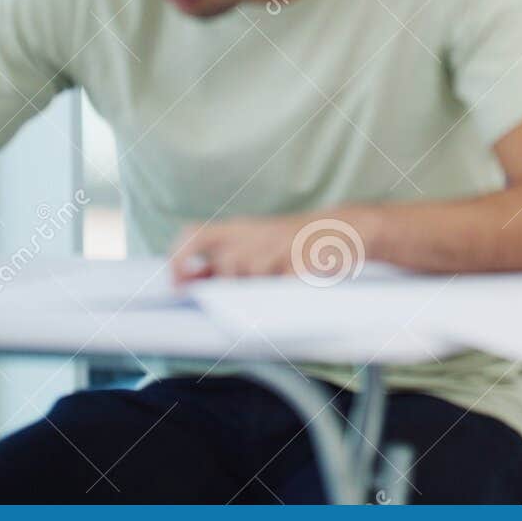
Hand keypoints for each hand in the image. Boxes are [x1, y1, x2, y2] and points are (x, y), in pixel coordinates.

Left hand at [170, 211, 369, 283]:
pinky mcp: (302, 260)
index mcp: (238, 229)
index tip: (178, 284)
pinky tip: (292, 285)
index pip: (193, 235)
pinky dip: (282, 292)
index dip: (178, 259)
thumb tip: (184, 280)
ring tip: (279, 280)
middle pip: (227, 264)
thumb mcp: (252, 244)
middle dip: (234, 282)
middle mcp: (254, 234)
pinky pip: (281, 286)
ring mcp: (279, 246)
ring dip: (261, 287)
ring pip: (254, 275)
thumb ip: (219, 262)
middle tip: (249, 287)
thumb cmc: (291, 242)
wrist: (343, 228)